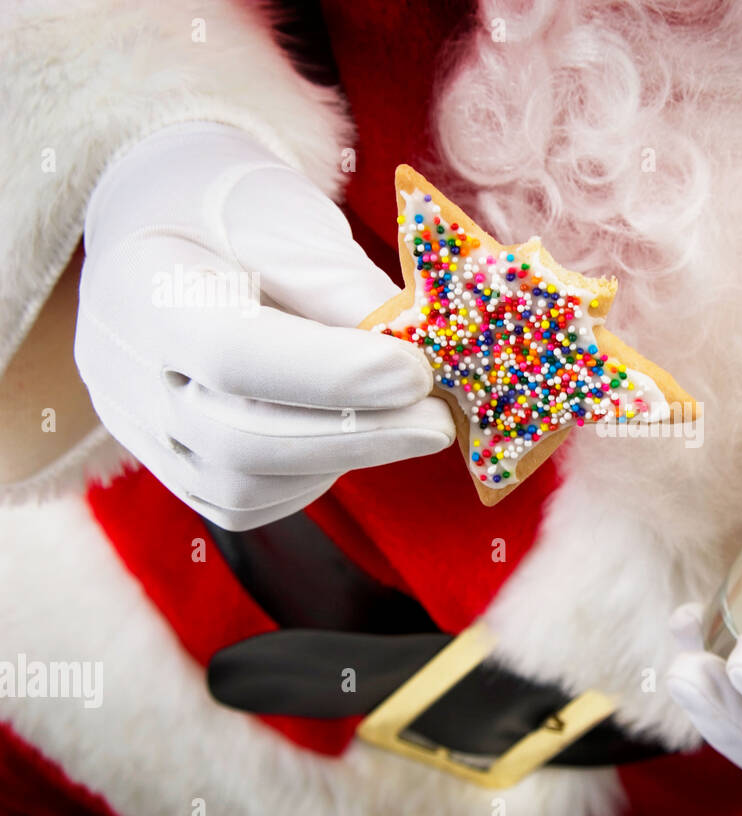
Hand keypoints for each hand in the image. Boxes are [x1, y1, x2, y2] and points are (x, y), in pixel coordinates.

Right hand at [76, 122, 452, 529]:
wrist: (162, 228)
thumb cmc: (233, 212)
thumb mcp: (288, 220)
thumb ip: (347, 287)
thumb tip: (424, 351)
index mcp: (141, 288)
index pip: (233, 353)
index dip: (335, 375)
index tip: (417, 372)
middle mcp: (126, 374)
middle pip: (239, 440)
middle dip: (357, 436)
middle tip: (439, 422)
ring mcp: (144, 432)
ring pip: (247, 485)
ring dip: (345, 459)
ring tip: (406, 420)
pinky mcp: (177, 470)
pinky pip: (251, 502)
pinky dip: (316, 477)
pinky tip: (353, 434)